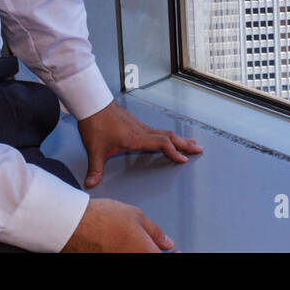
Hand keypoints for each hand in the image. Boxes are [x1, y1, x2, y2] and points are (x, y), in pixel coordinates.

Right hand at [61, 198, 172, 251]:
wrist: (74, 225)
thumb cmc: (102, 218)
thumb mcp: (137, 216)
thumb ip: (155, 232)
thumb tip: (167, 243)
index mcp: (144, 252)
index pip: (163, 258)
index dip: (174, 255)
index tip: (176, 252)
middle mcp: (131, 261)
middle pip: (149, 258)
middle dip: (154, 253)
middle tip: (156, 246)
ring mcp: (118, 262)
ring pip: (134, 258)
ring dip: (139, 252)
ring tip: (134, 242)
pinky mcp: (105, 262)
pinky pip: (121, 257)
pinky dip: (126, 252)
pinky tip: (123, 245)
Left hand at [77, 101, 202, 188]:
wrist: (93, 104)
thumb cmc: (95, 125)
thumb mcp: (94, 150)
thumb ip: (95, 168)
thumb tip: (90, 184)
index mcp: (135, 138)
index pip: (161, 144)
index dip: (173, 152)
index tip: (183, 159)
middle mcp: (141, 131)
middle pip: (169, 137)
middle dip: (185, 144)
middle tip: (198, 149)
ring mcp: (140, 127)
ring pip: (165, 133)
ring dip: (179, 139)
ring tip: (190, 143)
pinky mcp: (137, 125)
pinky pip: (158, 131)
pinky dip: (169, 136)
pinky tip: (169, 139)